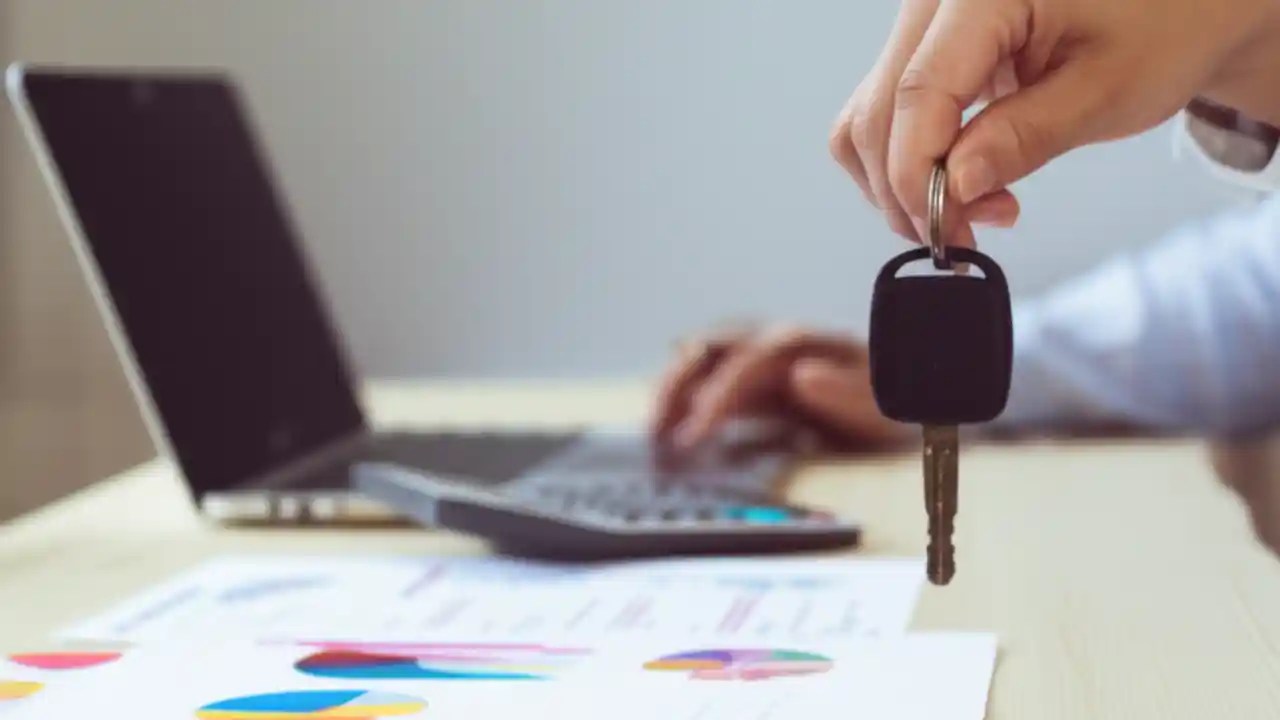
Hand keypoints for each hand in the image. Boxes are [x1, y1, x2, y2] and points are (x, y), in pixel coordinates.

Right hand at [650, 326, 911, 460]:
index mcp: (803, 345)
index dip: (719, 391)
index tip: (697, 430)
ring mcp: (754, 365)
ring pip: (697, 364)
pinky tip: (664, 436)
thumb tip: (803, 376)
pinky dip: (679, 408)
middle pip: (710, 349)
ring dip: (670, 394)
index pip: (749, 357)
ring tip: (650, 436)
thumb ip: (847, 390)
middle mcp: (771, 347)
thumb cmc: (887, 406)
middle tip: (655, 431)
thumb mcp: (881, 403)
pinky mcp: (744, 390)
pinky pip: (702, 388)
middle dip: (677, 386)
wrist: (894, 413)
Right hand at [830, 0, 1279, 247]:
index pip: (918, 93)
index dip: (919, 176)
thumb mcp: (1109, 90)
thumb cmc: (1164, 25)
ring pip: (869, 119)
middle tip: (969, 235)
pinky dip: (912, 162)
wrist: (1181, 1)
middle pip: (877, 112)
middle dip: (910, 191)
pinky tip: (965, 179)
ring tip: (980, 207)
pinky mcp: (926, 49)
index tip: (948, 234)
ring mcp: (924, 21)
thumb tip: (954, 188)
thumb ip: (1024, 136)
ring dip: (906, 183)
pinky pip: (886, 113)